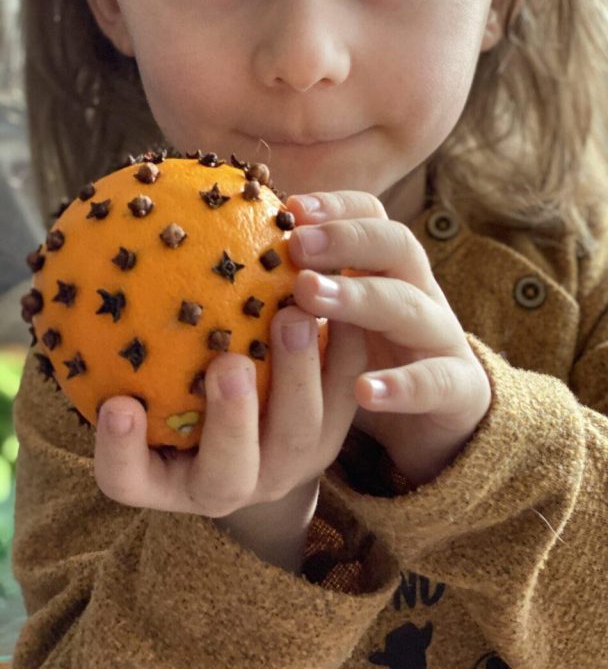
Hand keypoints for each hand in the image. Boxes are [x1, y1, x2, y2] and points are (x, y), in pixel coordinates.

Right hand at [93, 305, 367, 520]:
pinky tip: (339, 295)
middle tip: (229, 364)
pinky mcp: (337, 430)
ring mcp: (292, 463)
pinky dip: (347, 345)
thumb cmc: (184, 401)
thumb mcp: (152, 393)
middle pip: (231, 471)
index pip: (133, 481)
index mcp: (176, 481)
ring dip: (301, 375)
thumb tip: (87, 296)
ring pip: (302, 436)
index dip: (122, 453)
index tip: (116, 408)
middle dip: (231, 420)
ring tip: (295, 316)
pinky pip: (348, 392)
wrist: (263, 430)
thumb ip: (129, 365)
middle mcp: (236, 483)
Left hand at [285, 192, 491, 487]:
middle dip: (346, 239)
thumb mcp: (345, 315)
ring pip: (408, 306)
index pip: (372, 216)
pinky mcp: (457, 386)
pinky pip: (433, 381)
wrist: (451, 410)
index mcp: (390, 267)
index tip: (290, 206)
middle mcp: (420, 290)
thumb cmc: (378, 352)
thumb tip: (229, 260)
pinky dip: (401, 385)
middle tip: (295, 244)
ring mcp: (440, 336)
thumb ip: (301, 287)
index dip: (336, 207)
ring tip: (308, 295)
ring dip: (359, 297)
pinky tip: (363, 391)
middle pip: (396, 245)